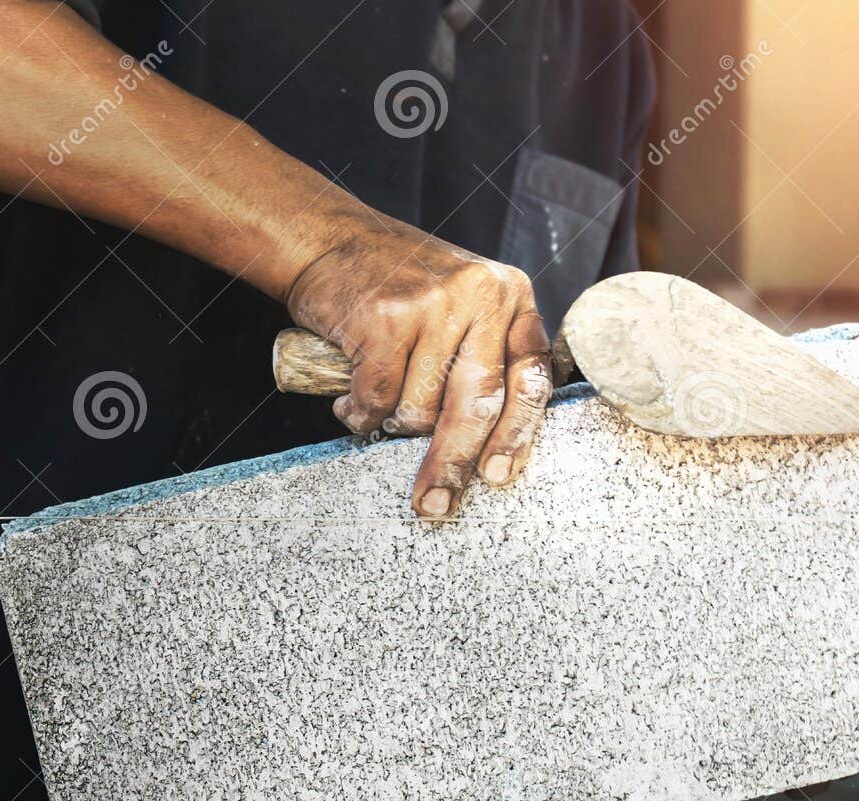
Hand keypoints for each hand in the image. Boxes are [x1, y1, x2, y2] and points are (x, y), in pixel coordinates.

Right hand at [285, 212, 551, 518]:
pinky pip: (377, 398)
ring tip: (377, 403)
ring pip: (421, 408)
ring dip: (393, 423)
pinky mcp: (385, 317)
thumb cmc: (397, 287)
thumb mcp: (462, 307)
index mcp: (510, 298)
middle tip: (436, 504)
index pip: (530, 380)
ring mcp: (433, 304)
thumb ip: (486, 359)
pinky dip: (359, 414)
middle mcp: (480, 296)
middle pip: (478, 404)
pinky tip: (350, 403)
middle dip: (453, 462)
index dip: (516, 435)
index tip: (497, 478)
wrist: (328, 238)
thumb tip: (494, 453)